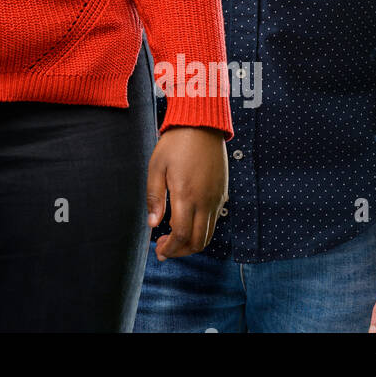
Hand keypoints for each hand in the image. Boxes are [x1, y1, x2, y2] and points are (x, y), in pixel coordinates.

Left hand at [146, 126, 228, 258]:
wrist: (202, 125)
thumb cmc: (175, 144)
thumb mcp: (156, 167)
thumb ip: (155, 197)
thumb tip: (152, 224)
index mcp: (186, 195)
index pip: (181, 235)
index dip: (170, 249)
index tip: (159, 251)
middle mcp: (205, 201)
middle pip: (197, 241)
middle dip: (180, 251)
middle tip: (164, 249)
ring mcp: (216, 198)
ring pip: (208, 234)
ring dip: (191, 243)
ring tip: (173, 238)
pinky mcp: (222, 194)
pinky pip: (214, 221)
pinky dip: (201, 230)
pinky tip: (186, 222)